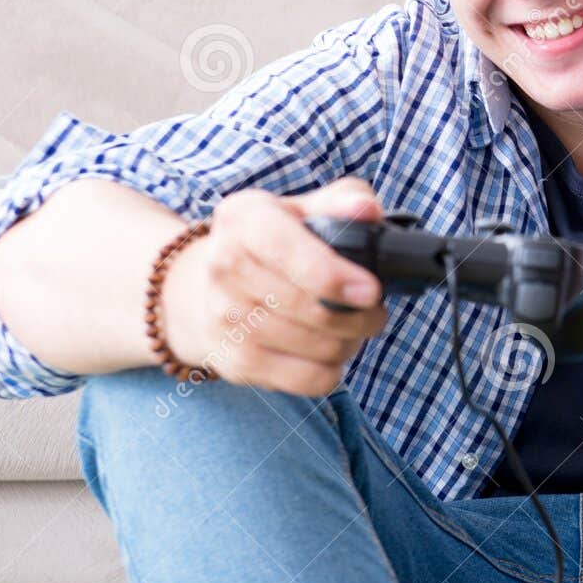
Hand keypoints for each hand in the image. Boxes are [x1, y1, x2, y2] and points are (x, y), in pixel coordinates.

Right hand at [161, 177, 388, 396]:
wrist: (207, 288)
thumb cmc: (272, 244)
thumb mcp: (301, 210)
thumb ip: (341, 202)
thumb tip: (367, 210)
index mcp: (244, 219)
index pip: (288, 251)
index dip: (334, 276)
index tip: (371, 291)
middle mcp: (224, 266)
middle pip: (310, 308)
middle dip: (360, 315)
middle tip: (374, 311)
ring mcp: (224, 318)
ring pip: (314, 346)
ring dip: (350, 342)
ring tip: (355, 329)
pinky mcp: (235, 361)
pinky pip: (304, 380)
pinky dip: (331, 371)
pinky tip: (331, 353)